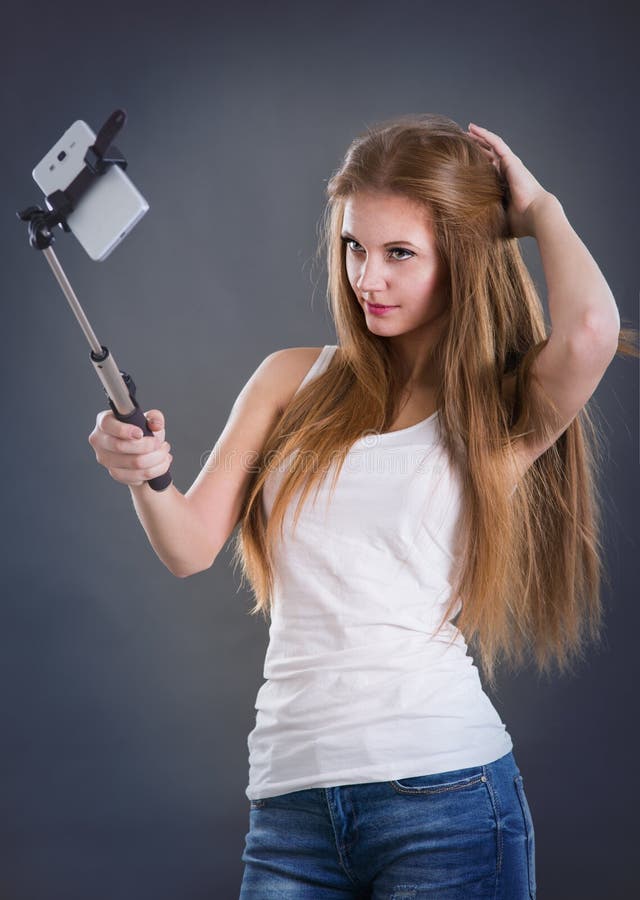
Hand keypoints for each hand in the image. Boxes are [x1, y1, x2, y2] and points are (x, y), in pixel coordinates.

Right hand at [88, 408, 171, 486]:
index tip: (140, 433)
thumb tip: (156, 424)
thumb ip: (154, 417)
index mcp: (104, 422)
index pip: (107, 424)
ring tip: (164, 452)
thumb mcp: (149, 420)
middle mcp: (100, 440)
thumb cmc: (142, 431)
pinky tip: (161, 464)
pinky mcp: (115, 474)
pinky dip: (154, 471)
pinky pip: (137, 476)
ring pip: (133, 463)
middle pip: (120, 446)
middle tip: (159, 443)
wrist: (142, 451)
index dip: (124, 430)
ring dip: (155, 459)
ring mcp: (105, 459)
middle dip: (147, 445)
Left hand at [467, 123, 551, 238]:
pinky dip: (484, 134)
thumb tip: (469, 233)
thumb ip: (487, 220)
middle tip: (462, 142)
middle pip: (490, 156)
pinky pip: (495, 143)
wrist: (536, 215)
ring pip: (492, 146)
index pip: (489, 172)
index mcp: (505, 186)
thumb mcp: (498, 221)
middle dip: (477, 149)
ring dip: (479, 138)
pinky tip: (473, 128)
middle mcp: (508, 173)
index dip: (478, 166)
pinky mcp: (510, 160)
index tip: (464, 164)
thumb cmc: (521, 223)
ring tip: (467, 130)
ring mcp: (510, 165)